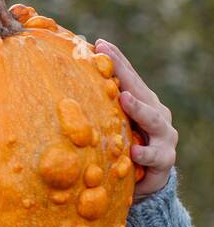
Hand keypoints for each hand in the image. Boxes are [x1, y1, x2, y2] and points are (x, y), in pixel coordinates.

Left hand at [94, 39, 177, 199]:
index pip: (128, 77)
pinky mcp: (165, 159)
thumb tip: (61, 88)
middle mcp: (156, 113)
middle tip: (108, 56)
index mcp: (142, 102)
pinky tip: (133, 152)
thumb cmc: (124, 147)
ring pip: (153, 119)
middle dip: (125, 72)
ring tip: (125, 99)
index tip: (100, 43)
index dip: (116, 60)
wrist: (147, 182)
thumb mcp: (112, 126)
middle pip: (140, 89)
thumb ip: (99, 108)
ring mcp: (164, 135)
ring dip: (139, 108)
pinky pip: (154, 155)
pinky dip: (143, 153)